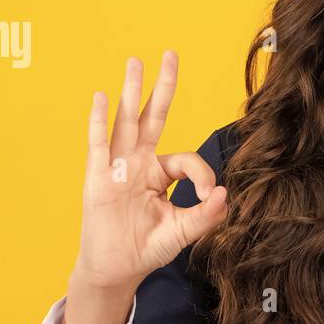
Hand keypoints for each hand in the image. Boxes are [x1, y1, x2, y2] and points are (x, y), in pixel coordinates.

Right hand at [71, 50, 227, 291]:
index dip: (204, 174)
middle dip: (163, 86)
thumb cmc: (147, 248)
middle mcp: (139, 163)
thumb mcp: (183, 232)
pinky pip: (99, 145)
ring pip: (127, 123)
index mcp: (161, 173)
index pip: (187, 160)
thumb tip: (226, 194)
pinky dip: (100, 121)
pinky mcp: (98, 178)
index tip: (212, 196)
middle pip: (154, 117)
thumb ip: (204, 215)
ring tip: (136, 62)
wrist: (116, 269)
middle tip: (171, 54)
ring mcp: (118, 168)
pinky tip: (102, 97)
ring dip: (132, 92)